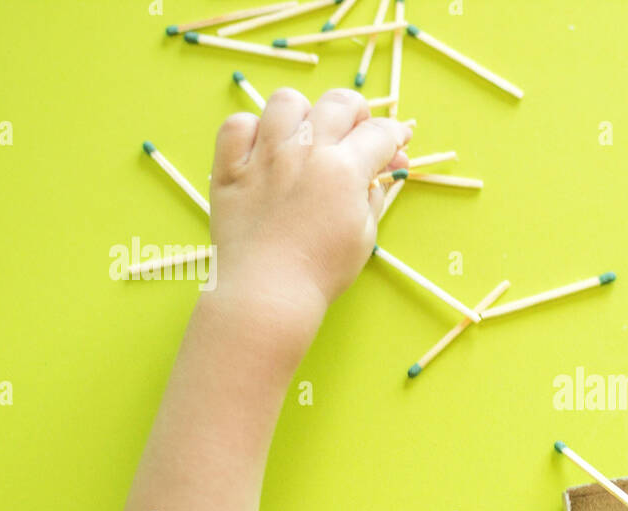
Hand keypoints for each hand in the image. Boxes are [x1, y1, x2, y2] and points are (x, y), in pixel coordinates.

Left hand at [208, 88, 411, 317]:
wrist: (267, 292)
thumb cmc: (322, 271)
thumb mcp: (364, 236)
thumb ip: (373, 197)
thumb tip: (377, 175)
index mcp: (344, 170)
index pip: (380, 133)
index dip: (395, 135)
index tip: (398, 142)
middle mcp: (305, 151)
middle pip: (340, 103)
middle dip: (359, 114)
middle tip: (359, 134)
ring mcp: (263, 155)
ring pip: (287, 101)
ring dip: (305, 113)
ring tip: (307, 136)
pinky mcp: (230, 168)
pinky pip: (238, 124)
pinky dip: (252, 130)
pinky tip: (264, 150)